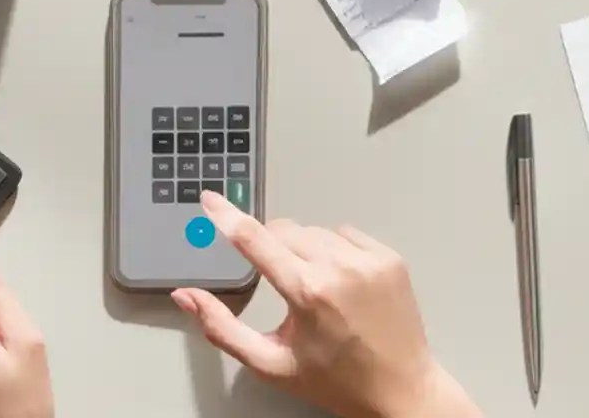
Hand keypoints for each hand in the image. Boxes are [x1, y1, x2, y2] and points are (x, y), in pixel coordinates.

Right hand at [172, 192, 481, 417]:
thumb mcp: (271, 363)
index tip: (209, 199)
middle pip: (284, 232)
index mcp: (307, 293)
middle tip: (281, 285)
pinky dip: (335, 249)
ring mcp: (369, 260)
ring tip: (316, 290)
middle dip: (272, 249)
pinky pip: (346, 234)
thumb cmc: (335, 381)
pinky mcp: (390, 258)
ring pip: (315, 231)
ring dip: (304, 250)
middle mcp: (340, 268)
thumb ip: (222, 328)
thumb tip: (187, 296)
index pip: (255, 240)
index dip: (227, 217)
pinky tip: (340, 282)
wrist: (401, 390)